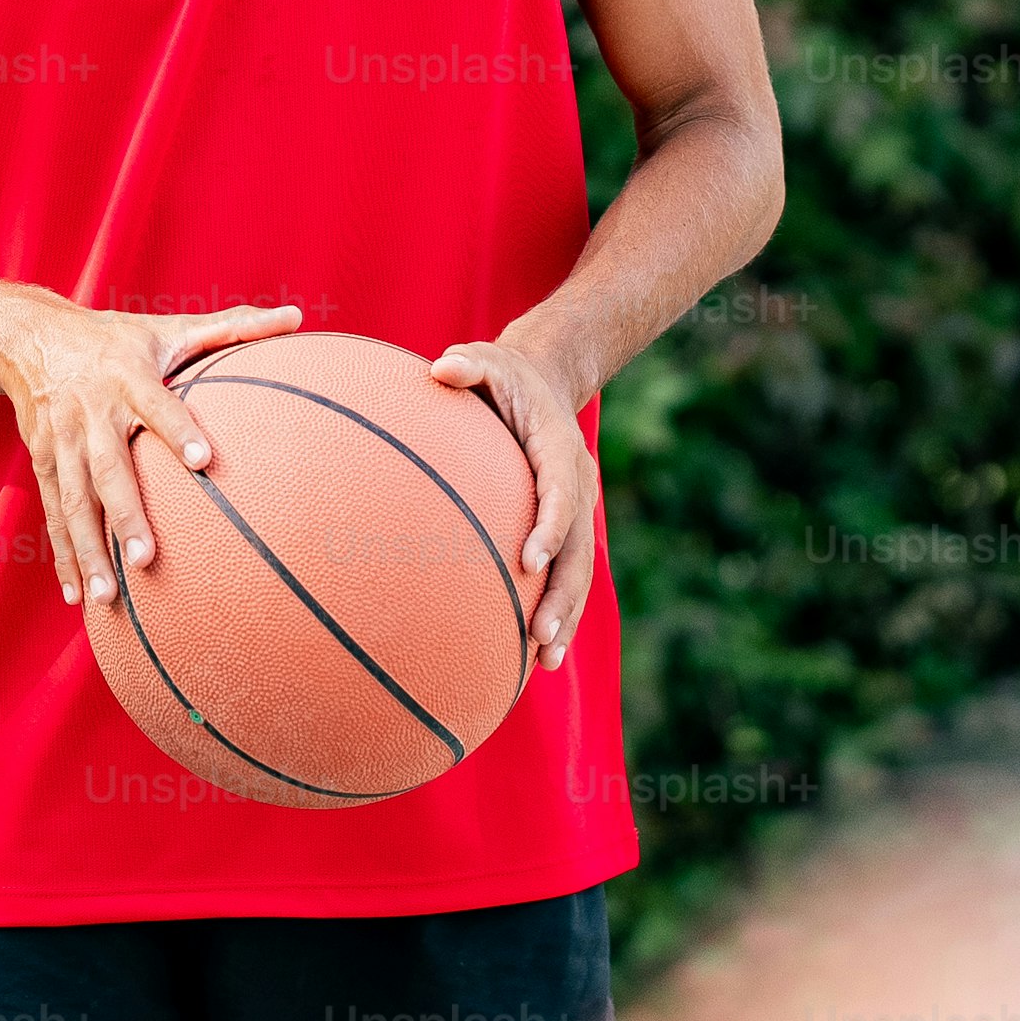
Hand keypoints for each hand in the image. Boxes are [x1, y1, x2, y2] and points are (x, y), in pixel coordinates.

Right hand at [0, 296, 306, 609]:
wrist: (29, 337)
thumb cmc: (115, 338)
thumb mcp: (168, 326)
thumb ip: (233, 326)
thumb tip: (297, 316)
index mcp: (128, 377)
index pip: (157, 404)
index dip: (179, 430)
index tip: (205, 460)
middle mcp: (92, 412)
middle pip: (109, 468)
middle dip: (125, 514)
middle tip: (146, 557)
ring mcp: (64, 442)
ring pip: (75, 501)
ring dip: (89, 549)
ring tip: (108, 596)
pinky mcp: (45, 462)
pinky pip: (54, 512)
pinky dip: (64, 554)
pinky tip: (76, 595)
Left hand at [431, 333, 600, 671]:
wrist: (541, 381)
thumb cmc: (501, 375)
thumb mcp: (486, 360)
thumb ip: (468, 365)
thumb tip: (441, 368)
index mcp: (559, 450)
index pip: (559, 493)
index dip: (550, 527)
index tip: (529, 561)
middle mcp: (576, 485)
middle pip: (578, 549)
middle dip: (562, 595)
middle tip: (540, 634)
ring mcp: (576, 511)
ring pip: (577, 573)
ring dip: (565, 617)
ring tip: (543, 660)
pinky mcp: (565, 529)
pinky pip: (563, 576)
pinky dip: (555, 613)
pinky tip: (534, 656)